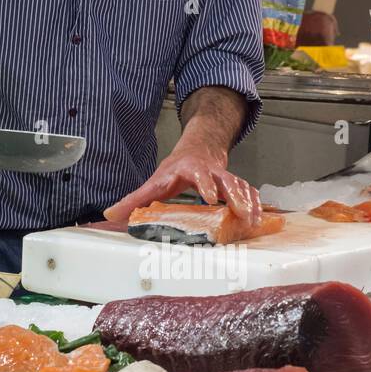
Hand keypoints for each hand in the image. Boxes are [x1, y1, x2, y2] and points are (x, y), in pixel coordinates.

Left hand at [104, 137, 261, 224]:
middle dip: (235, 196)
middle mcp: (211, 172)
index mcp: (190, 170)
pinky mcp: (236, 184)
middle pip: (226, 181)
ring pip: (241, 187)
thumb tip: (110, 213)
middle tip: (242, 214)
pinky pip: (248, 193)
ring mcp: (226, 177)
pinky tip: (259, 219)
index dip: (205, 184)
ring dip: (249, 203)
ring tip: (254, 220)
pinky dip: (255, 204)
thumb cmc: (175, 170)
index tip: (210, 196)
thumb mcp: (154, 181)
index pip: (198, 175)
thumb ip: (134, 200)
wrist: (199, 150)